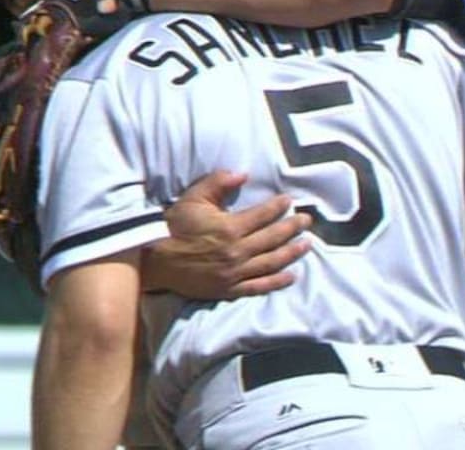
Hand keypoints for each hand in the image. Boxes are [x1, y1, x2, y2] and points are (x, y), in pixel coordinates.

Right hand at [142, 170, 312, 299]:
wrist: (157, 259)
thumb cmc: (176, 225)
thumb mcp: (194, 197)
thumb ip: (218, 182)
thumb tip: (243, 175)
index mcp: (230, 227)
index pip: (263, 215)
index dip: (278, 207)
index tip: (289, 201)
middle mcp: (237, 251)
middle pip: (273, 238)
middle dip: (292, 227)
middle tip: (306, 220)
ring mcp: (235, 272)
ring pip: (271, 262)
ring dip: (292, 253)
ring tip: (307, 244)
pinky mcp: (230, 288)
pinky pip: (259, 286)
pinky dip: (277, 281)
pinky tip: (291, 275)